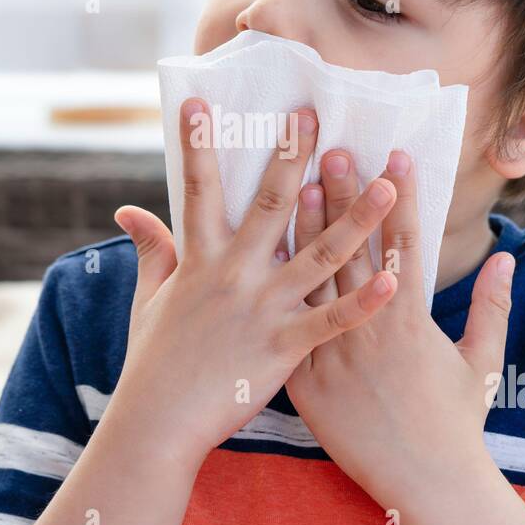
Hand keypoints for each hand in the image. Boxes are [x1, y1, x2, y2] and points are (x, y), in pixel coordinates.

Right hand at [108, 98, 401, 471]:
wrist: (157, 422)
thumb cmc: (153, 361)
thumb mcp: (148, 299)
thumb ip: (151, 249)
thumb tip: (128, 210)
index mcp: (200, 259)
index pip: (198, 189)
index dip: (197, 144)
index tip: (201, 101)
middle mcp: (234, 274)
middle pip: (272, 204)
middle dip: (294, 155)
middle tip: (313, 114)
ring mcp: (262, 309)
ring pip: (320, 254)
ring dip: (358, 217)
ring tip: (391, 183)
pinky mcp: (284, 346)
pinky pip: (332, 319)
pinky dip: (365, 301)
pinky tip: (396, 279)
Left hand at [284, 148, 515, 508]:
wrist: (427, 484)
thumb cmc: (458, 425)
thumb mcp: (484, 362)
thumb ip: (494, 306)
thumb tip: (508, 257)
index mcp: (411, 318)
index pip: (406, 242)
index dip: (400, 195)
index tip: (394, 155)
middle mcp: (370, 326)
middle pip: (354, 248)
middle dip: (344, 195)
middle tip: (332, 150)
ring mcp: (334, 352)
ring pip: (314, 279)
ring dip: (305, 231)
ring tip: (296, 185)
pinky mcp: (307, 380)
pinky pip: (286, 329)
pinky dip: (274, 294)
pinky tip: (262, 262)